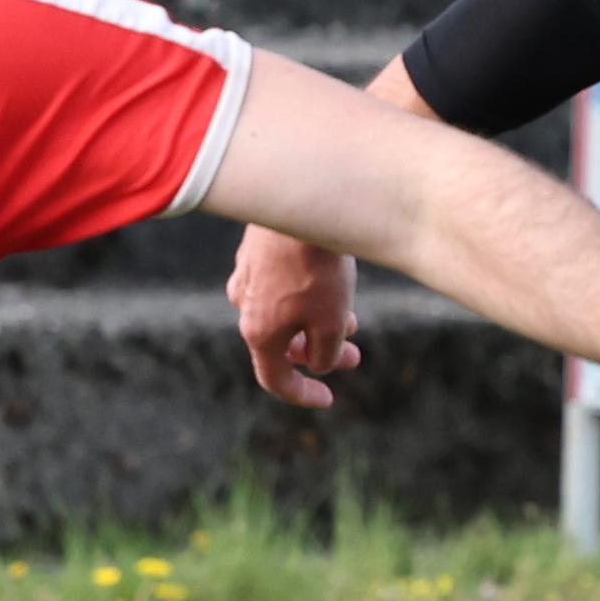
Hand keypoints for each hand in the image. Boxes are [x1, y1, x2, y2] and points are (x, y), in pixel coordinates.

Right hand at [229, 225, 364, 409]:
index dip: (302, 394)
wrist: (300, 203)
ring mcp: (247, 278)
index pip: (275, 379)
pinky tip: (329, 282)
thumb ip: (324, 354)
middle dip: (319, 353)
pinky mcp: (255, 251)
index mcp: (259, 334)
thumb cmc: (316, 268)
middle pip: (282, 345)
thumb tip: (317, 362)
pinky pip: (279, 285)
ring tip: (349, 315)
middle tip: (354, 353)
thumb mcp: (330, 323)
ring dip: (314, 322)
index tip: (328, 398)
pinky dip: (304, 296)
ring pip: (282, 313)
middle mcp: (245, 308)